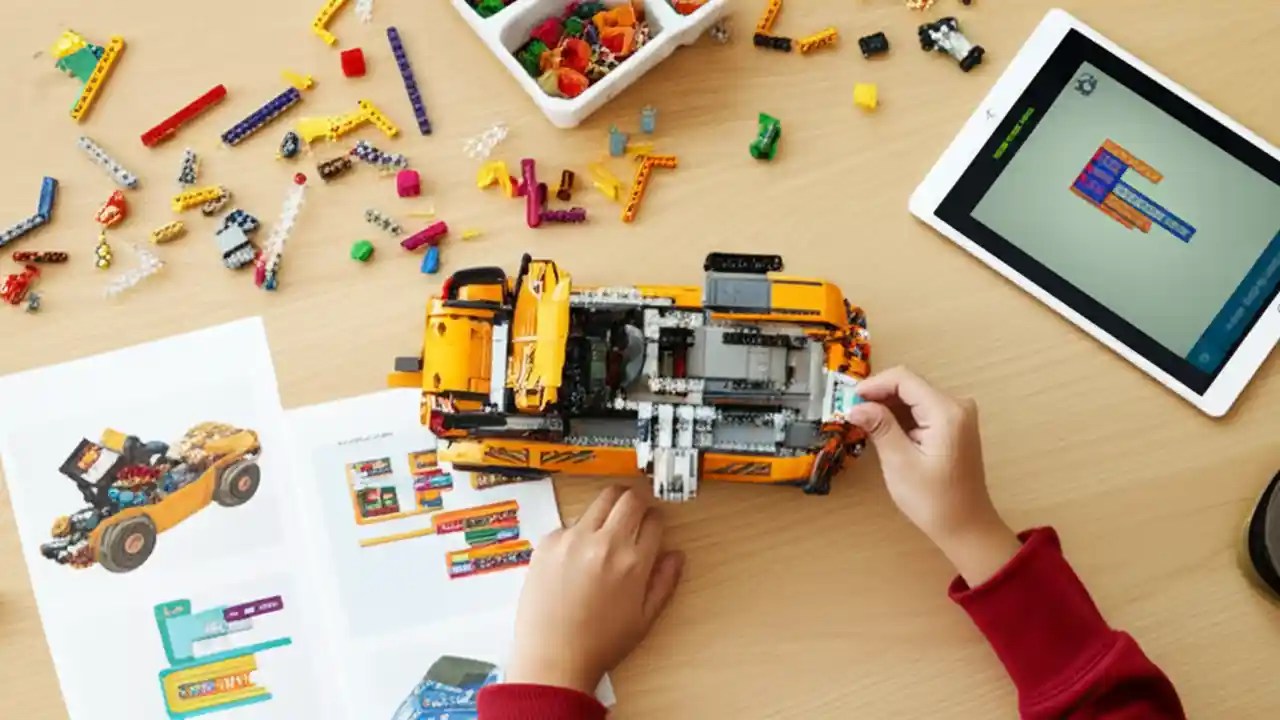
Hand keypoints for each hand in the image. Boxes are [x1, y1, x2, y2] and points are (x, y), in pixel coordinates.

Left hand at [506, 486, 684, 694]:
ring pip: (599, 501)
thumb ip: (665, 582)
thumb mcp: (644, 619)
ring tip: (605, 530)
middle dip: (636, 501)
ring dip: (608, 509)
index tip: (652, 525)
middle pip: (628, 498)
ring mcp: (573, 539)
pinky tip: (575, 557)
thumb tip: (676, 555)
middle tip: (633, 512)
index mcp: (633, 563)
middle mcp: (604, 544)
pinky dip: (577, 532)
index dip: (656, 520)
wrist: (553, 658)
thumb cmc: (599, 644)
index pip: (654, 519)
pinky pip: (570, 523)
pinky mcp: (548, 542)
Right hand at [845, 366, 1020, 585]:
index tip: (849, 401)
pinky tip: (884, 433)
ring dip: (887, 407)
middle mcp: (957, 405)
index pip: (904, 379)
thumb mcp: (900, 464)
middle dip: (878, 396)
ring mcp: (958, 415)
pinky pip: (922, 410)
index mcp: (947, 412)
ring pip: (913, 397)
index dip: (873, 385)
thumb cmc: (934, 501)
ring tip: (864, 425)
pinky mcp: (954, 426)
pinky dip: (900, 417)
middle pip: (909, 385)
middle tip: (852, 414)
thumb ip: (880, 428)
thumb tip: (856, 406)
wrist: (967, 527)